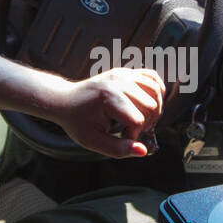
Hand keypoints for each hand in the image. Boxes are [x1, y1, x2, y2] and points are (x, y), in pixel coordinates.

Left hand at [49, 67, 165, 157]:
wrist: (65, 100)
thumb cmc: (78, 123)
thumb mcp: (93, 141)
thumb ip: (118, 149)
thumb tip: (144, 151)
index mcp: (108, 98)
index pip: (137, 120)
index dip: (133, 135)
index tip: (120, 138)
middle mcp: (117, 82)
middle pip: (151, 106)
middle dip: (145, 123)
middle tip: (130, 130)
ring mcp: (122, 74)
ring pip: (156, 91)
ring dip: (154, 109)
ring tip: (141, 119)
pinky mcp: (126, 72)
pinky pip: (152, 77)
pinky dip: (157, 91)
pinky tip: (149, 103)